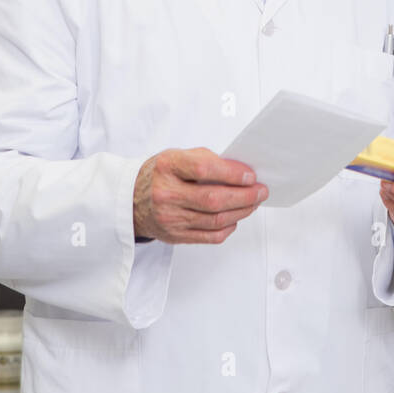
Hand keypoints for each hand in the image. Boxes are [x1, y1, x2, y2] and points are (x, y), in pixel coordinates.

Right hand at [133, 147, 267, 244]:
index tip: (250, 175)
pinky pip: (211, 236)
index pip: (204, 169)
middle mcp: (166, 194)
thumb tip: (241, 172)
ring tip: (253, 203)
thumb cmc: (161, 174)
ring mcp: (170, 218)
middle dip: (244, 196)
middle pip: (214, 200)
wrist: (132, 199)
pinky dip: (229, 227)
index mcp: (167, 167)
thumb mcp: (177, 156)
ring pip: (216, 220)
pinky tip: (236, 218)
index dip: (232, 173)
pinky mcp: (175, 236)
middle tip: (261, 191)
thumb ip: (207, 160)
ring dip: (242, 212)